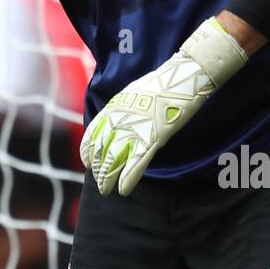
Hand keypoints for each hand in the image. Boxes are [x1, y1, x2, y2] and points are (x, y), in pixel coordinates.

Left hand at [80, 17, 248, 196]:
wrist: (181, 77)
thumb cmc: (162, 85)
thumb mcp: (133, 93)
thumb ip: (123, 109)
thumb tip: (118, 119)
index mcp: (113, 108)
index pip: (92, 134)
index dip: (88, 152)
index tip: (88, 163)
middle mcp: (119, 119)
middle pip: (101, 151)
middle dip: (98, 170)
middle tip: (100, 184)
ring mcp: (135, 129)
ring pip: (114, 160)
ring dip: (108, 179)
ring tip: (106, 191)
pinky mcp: (152, 138)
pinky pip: (135, 164)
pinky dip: (127, 179)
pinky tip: (123, 190)